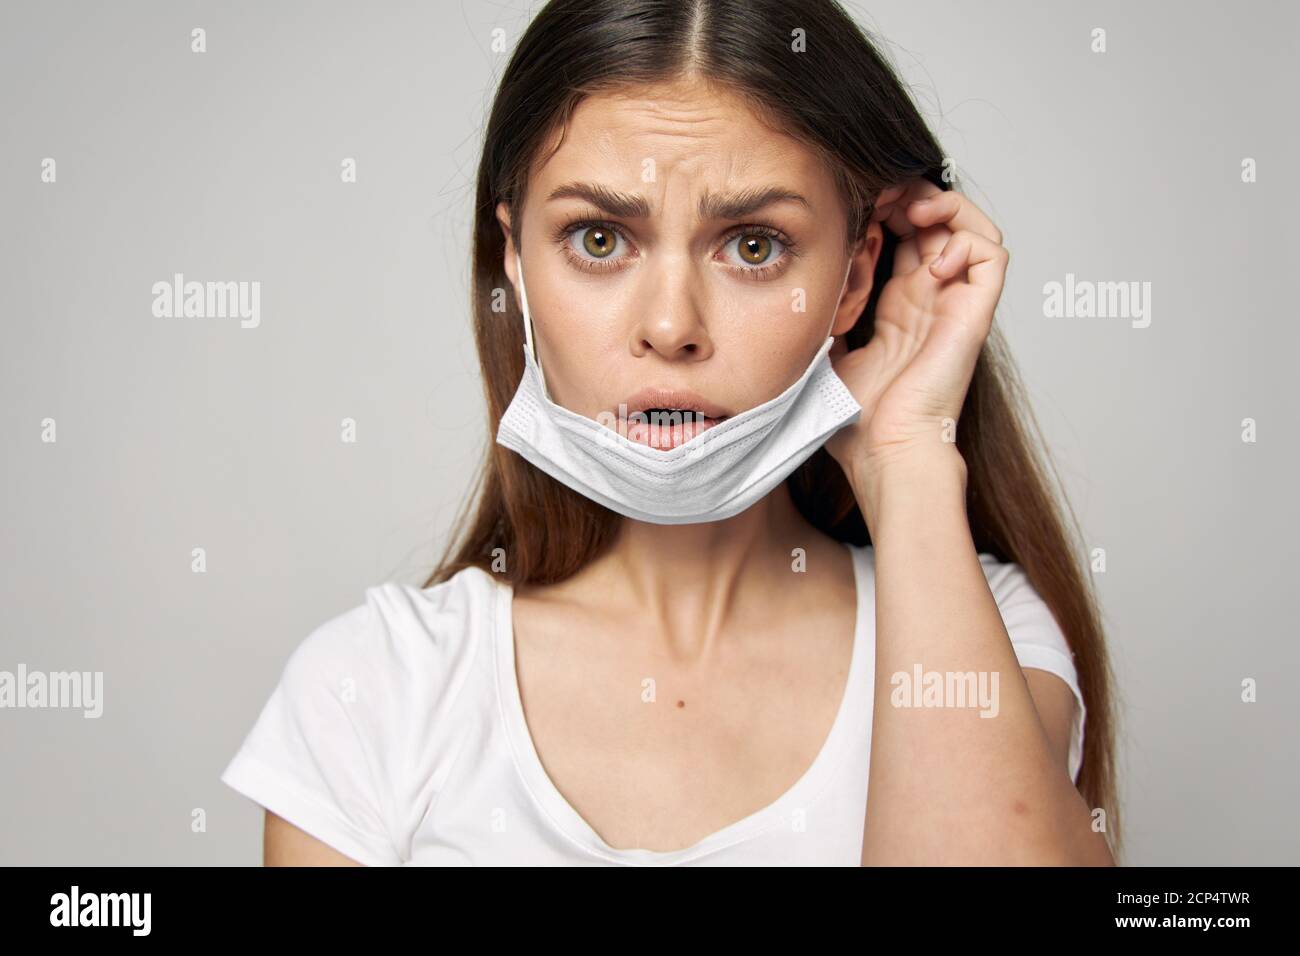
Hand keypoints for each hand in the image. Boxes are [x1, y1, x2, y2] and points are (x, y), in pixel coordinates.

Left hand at [825, 179, 1008, 481]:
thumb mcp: (825, 352)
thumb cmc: (858, 421)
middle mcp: (932, 299)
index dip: (886, 207)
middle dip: (911, 194)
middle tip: (882, 192)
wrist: (884, 453)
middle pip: (938, 222)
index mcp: (900, 306)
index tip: (856, 200)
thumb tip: (798, 285)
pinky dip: (965, 239)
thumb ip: (822, 316)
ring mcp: (955, 305)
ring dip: (944, 205)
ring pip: (972, 227)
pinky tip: (930, 259)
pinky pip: (990, 255)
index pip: (905, 235)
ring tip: (911, 209)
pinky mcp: (974, 314)